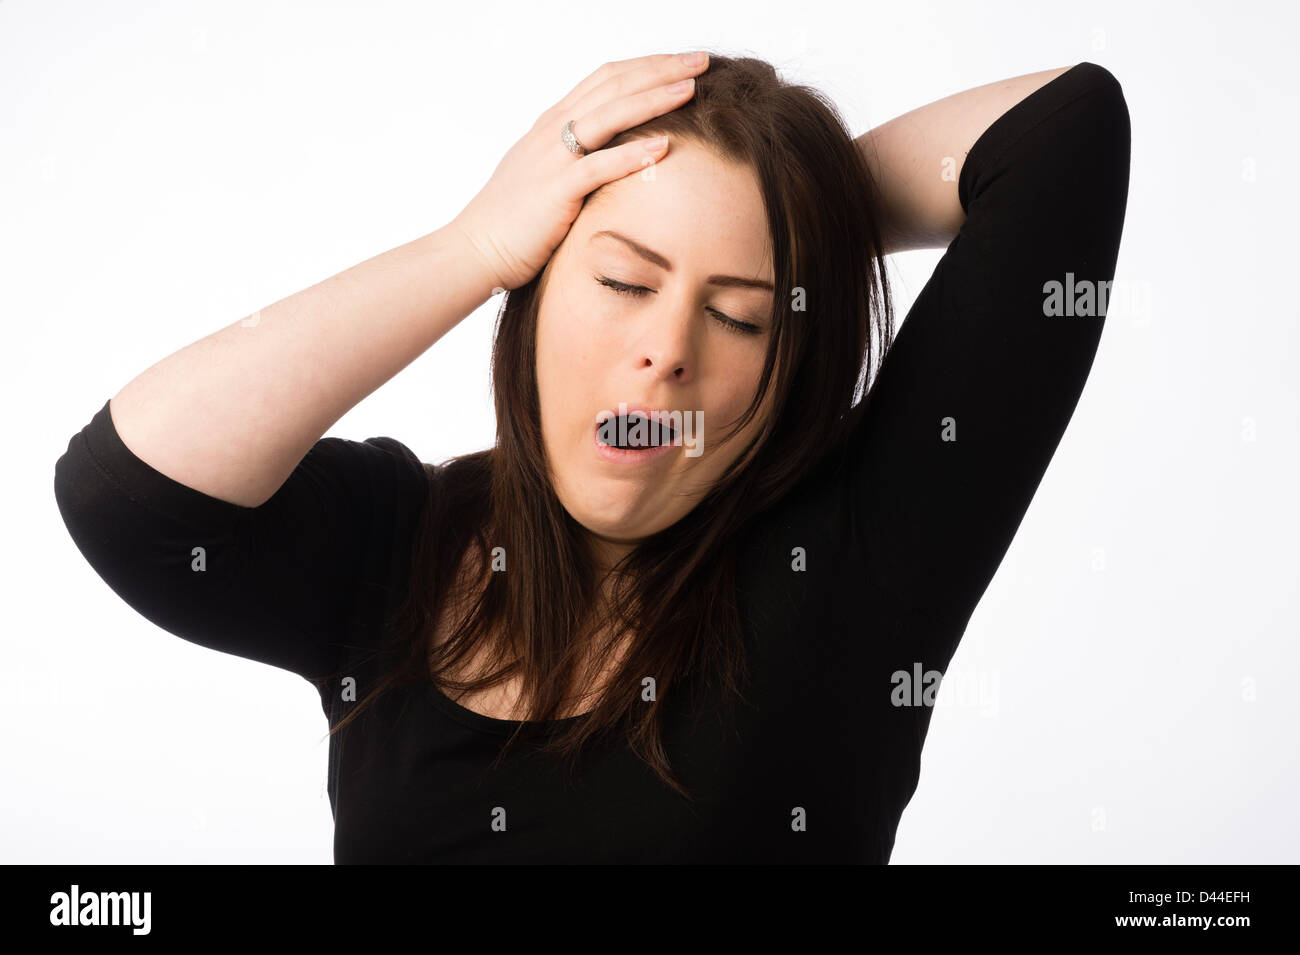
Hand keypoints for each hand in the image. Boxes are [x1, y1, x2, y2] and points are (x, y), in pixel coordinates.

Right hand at [450, 51, 709, 291]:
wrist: (474, 251)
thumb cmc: (513, 223)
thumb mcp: (546, 177)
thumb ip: (577, 161)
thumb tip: (614, 160)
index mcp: (553, 125)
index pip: (606, 79)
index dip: (647, 66)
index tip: (684, 62)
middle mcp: (553, 132)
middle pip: (614, 86)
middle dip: (661, 70)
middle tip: (702, 60)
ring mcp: (552, 159)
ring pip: (609, 115)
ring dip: (653, 99)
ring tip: (692, 89)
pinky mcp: (555, 191)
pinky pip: (598, 166)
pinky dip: (632, 154)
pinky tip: (664, 146)